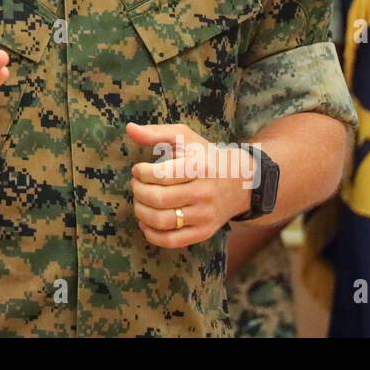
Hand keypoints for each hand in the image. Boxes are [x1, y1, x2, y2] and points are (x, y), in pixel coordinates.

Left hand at [127, 122, 253, 248]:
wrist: (239, 183)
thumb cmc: (205, 157)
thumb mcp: (185, 138)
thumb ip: (156, 133)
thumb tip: (129, 129)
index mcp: (200, 167)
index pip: (161, 175)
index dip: (141, 173)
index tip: (138, 170)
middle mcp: (204, 193)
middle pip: (158, 199)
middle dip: (138, 191)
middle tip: (136, 185)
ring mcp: (205, 216)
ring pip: (162, 221)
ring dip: (141, 212)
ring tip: (139, 201)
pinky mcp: (203, 233)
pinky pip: (171, 241)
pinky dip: (151, 234)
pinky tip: (145, 221)